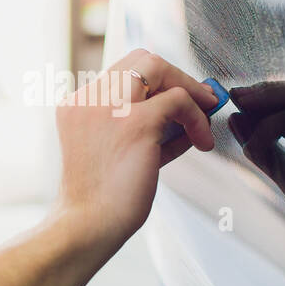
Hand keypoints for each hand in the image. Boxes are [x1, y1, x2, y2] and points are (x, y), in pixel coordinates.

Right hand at [53, 48, 219, 245]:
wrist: (86, 226)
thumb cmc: (101, 202)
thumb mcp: (116, 153)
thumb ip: (142, 129)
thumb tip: (187, 113)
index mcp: (77, 106)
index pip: (121, 72)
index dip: (155, 81)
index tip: (178, 97)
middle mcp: (89, 99)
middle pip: (139, 59)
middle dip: (176, 75)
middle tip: (200, 99)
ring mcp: (111, 107)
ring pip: (157, 67)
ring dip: (188, 87)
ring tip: (207, 111)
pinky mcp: (135, 123)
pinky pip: (179, 101)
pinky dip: (197, 117)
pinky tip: (202, 141)